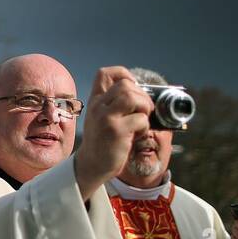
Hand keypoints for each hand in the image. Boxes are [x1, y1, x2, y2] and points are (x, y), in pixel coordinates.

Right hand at [75, 67, 152, 197]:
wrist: (92, 164)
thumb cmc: (103, 141)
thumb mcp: (101, 117)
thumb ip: (114, 104)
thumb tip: (143, 94)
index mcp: (96, 101)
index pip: (105, 73)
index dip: (124, 74)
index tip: (133, 86)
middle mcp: (98, 106)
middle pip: (126, 85)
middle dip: (142, 95)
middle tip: (144, 110)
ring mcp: (106, 118)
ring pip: (132, 97)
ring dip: (145, 107)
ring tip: (143, 119)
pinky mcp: (116, 131)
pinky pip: (140, 119)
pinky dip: (145, 126)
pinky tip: (137, 134)